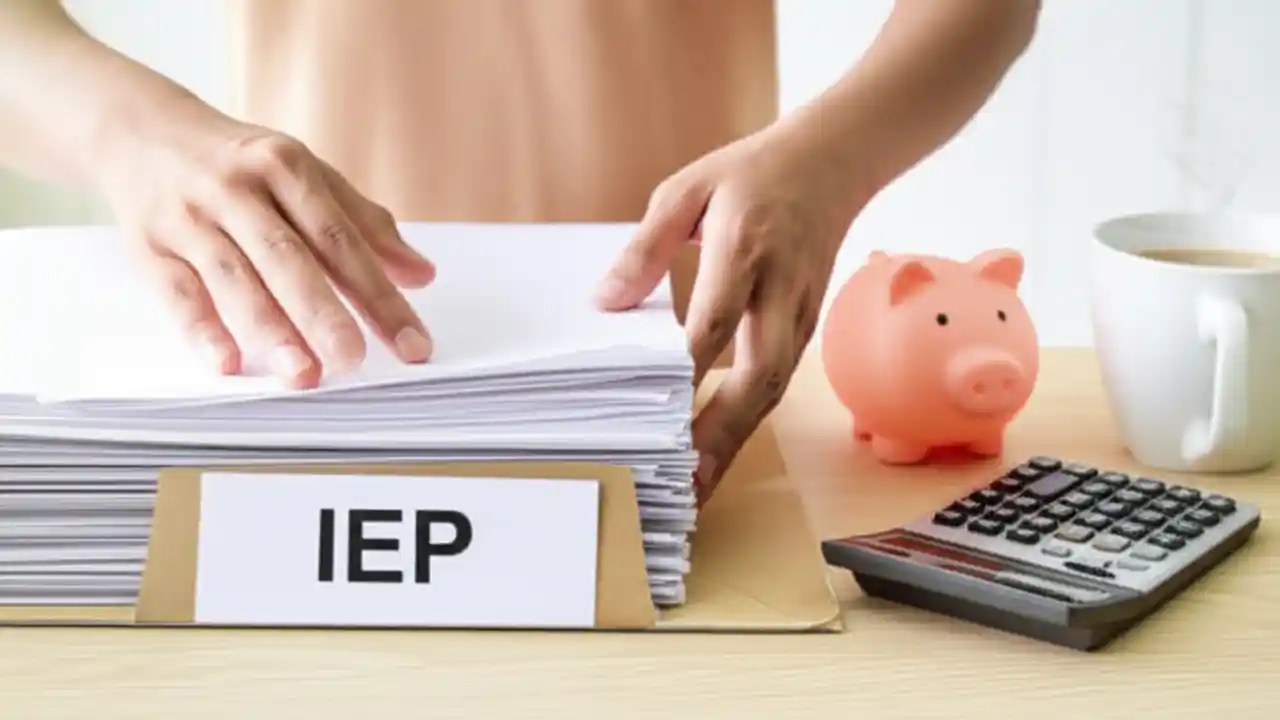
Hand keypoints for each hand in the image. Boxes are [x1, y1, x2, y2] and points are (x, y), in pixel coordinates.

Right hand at [94, 100, 435, 387]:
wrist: (142, 129)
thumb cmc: (241, 164)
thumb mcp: (305, 175)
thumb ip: (364, 224)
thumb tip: (421, 274)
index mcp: (286, 166)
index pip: (341, 239)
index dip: (380, 293)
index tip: (411, 342)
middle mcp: (237, 189)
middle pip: (288, 256)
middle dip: (323, 312)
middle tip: (354, 359)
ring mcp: (190, 216)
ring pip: (235, 277)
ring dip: (270, 328)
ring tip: (303, 374)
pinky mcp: (149, 245)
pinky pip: (177, 292)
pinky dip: (202, 329)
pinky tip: (228, 363)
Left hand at [595, 123, 866, 503]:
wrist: (834, 161)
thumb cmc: (751, 174)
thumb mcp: (686, 190)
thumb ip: (646, 247)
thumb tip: (607, 300)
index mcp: (744, 248)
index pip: (716, 319)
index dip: (689, 370)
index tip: (658, 412)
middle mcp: (778, 289)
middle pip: (758, 373)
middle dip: (722, 431)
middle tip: (687, 478)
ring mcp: (799, 312)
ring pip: (773, 387)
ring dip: (737, 439)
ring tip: (699, 484)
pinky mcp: (805, 324)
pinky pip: (778, 380)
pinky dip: (749, 420)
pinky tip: (720, 448)